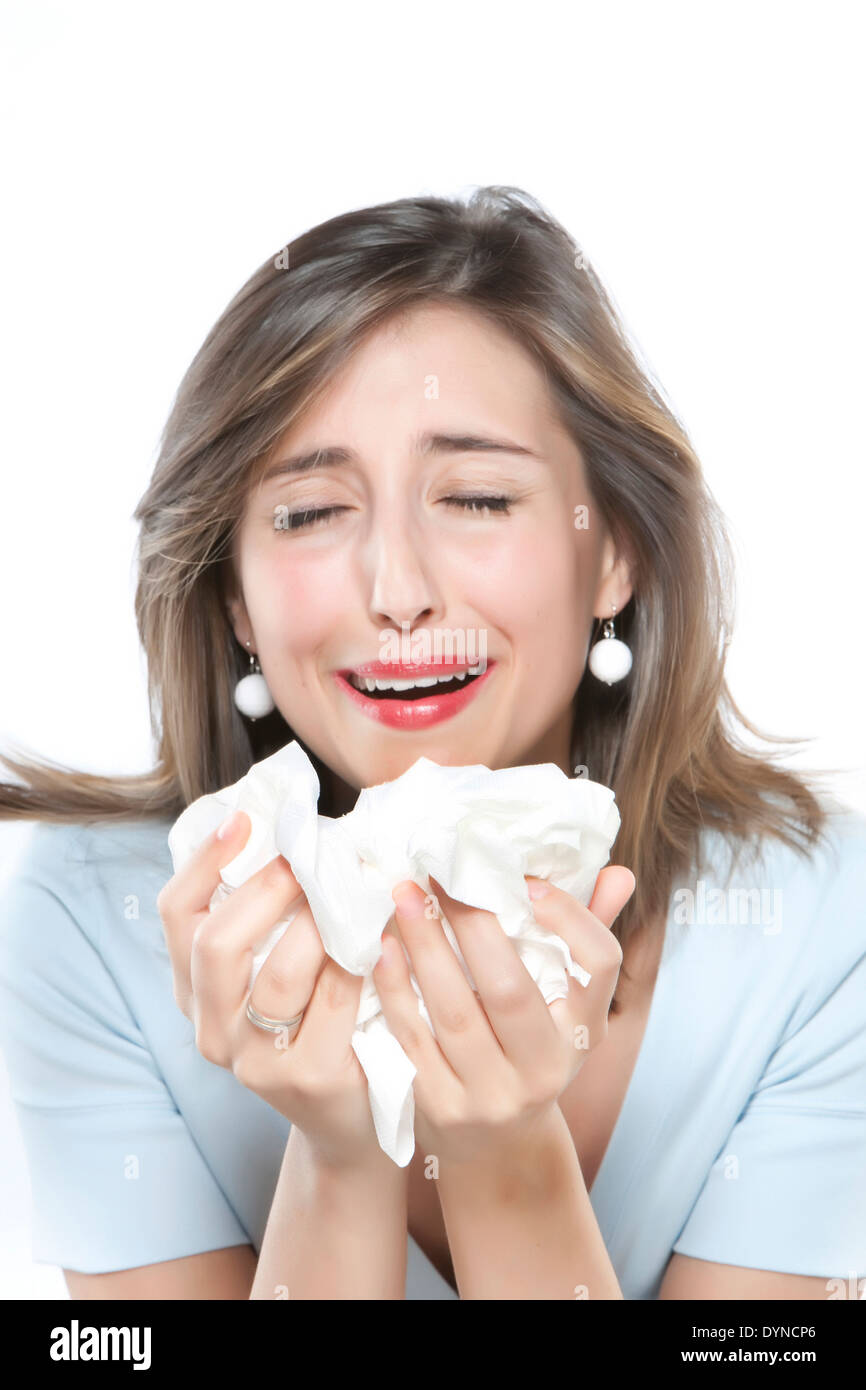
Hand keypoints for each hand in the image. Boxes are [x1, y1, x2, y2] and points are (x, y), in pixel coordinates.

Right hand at [156, 810, 383, 1168]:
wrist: (354, 1119)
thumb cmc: (322, 1021)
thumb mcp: (282, 970)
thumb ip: (273, 918)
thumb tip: (298, 831)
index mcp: (196, 992)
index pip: (178, 916)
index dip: (205, 863)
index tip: (244, 820)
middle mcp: (212, 1029)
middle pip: (217, 943)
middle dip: (267, 889)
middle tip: (310, 858)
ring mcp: (255, 1061)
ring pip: (278, 974)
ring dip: (318, 923)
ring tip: (350, 892)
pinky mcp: (309, 1078)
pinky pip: (333, 1002)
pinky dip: (358, 961)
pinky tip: (379, 936)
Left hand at [372, 868, 634, 1167]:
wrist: (496, 1145)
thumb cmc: (531, 1048)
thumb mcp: (568, 1006)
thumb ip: (585, 937)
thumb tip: (618, 874)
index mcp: (584, 1031)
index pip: (598, 967)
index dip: (570, 919)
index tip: (527, 881)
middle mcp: (545, 1068)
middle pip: (510, 990)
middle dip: (473, 925)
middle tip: (440, 872)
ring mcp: (491, 1095)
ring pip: (454, 1013)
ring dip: (425, 947)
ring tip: (404, 896)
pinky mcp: (441, 1107)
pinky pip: (413, 1039)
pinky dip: (396, 990)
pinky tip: (383, 948)